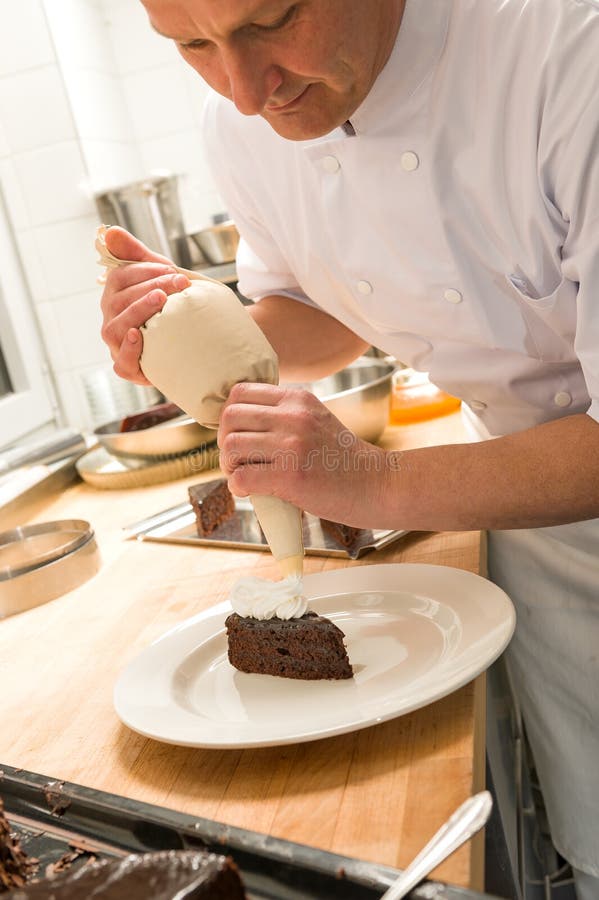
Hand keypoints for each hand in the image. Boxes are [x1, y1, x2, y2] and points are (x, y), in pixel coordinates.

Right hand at [99, 227, 190, 384]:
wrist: (191, 345)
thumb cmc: (170, 308)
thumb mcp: (159, 279)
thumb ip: (137, 256)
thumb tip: (111, 231)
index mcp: (115, 296)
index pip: (119, 278)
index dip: (143, 270)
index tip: (171, 269)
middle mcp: (111, 319)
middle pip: (119, 300)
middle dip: (150, 287)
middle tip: (179, 283)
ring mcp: (116, 344)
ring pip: (115, 327)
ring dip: (138, 310)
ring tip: (160, 299)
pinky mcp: (127, 368)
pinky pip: (120, 361)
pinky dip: (128, 349)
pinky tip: (138, 335)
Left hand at [218, 383, 393, 526]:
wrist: (379, 485)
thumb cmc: (344, 460)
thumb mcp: (317, 419)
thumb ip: (285, 415)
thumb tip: (239, 422)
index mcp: (298, 399)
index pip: (240, 392)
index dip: (229, 415)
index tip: (238, 434)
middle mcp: (293, 417)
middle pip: (229, 417)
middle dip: (225, 441)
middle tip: (238, 459)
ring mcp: (292, 445)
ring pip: (231, 446)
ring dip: (230, 465)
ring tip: (244, 475)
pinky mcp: (290, 476)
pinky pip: (241, 478)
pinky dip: (238, 487)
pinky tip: (251, 492)